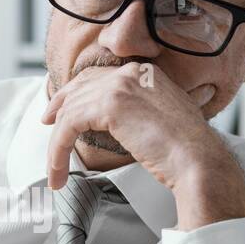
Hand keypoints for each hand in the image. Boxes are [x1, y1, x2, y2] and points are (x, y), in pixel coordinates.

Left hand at [41, 63, 244, 229]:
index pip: (98, 76)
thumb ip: (138, 113)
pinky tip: (58, 169)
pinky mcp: (110, 105)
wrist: (198, 159)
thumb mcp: (161, 121)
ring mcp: (121, 85)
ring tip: (54, 171)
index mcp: (146, 73)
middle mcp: (132, 73)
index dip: (75, 92)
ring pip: (71, 110)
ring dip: (57, 144)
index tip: (61, 109)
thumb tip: (115, 122)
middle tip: (46, 125)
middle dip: (58, 106)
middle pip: (80, 86)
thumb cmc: (186, 151)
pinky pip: (69, 126)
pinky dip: (58, 150)